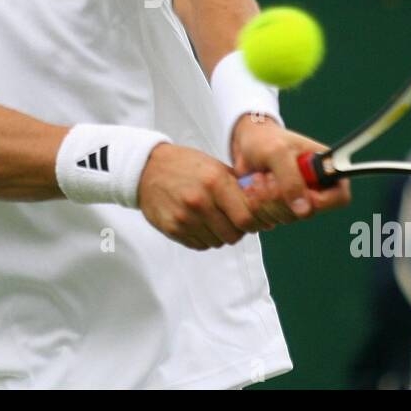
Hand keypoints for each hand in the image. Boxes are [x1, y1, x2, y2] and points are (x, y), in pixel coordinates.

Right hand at [137, 143, 276, 250]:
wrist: (146, 169)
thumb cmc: (186, 166)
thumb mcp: (214, 167)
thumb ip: (237, 186)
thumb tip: (265, 207)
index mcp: (215, 182)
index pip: (247, 217)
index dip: (255, 223)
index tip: (255, 221)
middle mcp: (200, 202)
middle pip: (234, 235)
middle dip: (238, 230)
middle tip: (233, 220)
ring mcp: (185, 218)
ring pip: (217, 242)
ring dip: (220, 235)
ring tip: (213, 219)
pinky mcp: (172, 229)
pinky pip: (200, 245)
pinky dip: (204, 238)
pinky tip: (199, 223)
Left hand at [231, 114, 351, 224]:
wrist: (246, 143)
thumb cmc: (266, 140)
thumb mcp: (277, 153)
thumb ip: (291, 179)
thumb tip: (304, 210)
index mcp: (326, 169)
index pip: (340, 197)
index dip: (320, 200)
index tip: (298, 190)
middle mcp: (315, 188)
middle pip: (307, 212)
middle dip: (281, 196)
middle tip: (268, 175)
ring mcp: (297, 200)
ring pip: (286, 218)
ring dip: (265, 199)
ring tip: (259, 177)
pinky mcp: (279, 208)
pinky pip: (270, 220)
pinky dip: (257, 205)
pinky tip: (253, 187)